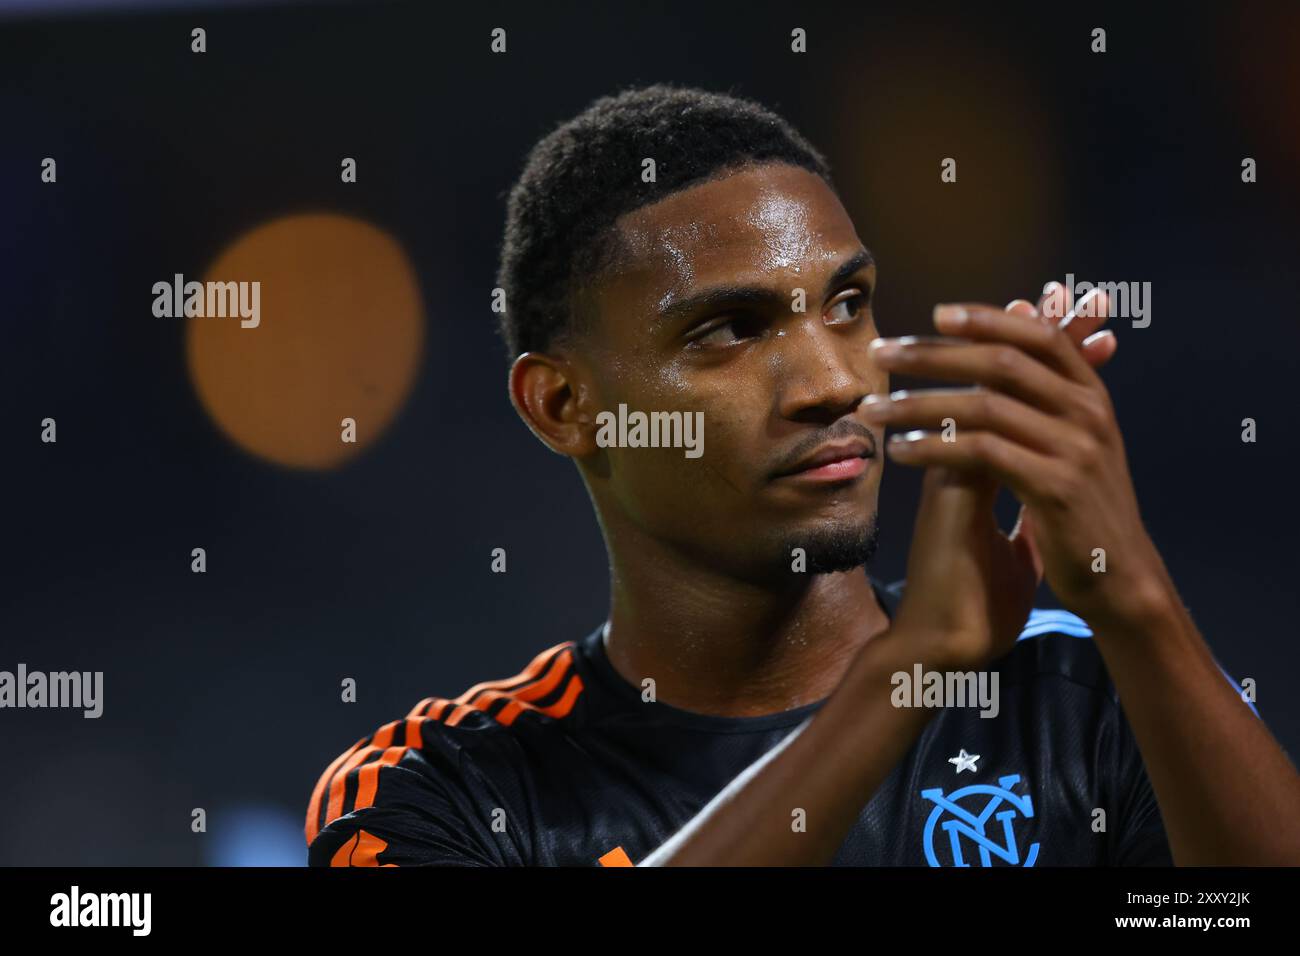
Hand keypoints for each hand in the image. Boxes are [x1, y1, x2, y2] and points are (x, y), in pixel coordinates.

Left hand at [866, 281, 1166, 628]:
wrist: (1122, 580)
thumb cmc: (1082, 513)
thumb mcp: (1073, 447)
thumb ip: (1043, 404)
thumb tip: (1000, 363)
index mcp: (1091, 396)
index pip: (1038, 338)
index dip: (988, 321)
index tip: (937, 314)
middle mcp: (1087, 414)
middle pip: (1001, 364)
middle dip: (934, 354)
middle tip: (882, 353)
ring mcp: (1074, 449)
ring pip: (984, 407)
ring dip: (918, 404)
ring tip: (873, 410)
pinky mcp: (1056, 488)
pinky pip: (982, 454)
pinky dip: (935, 448)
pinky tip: (901, 452)